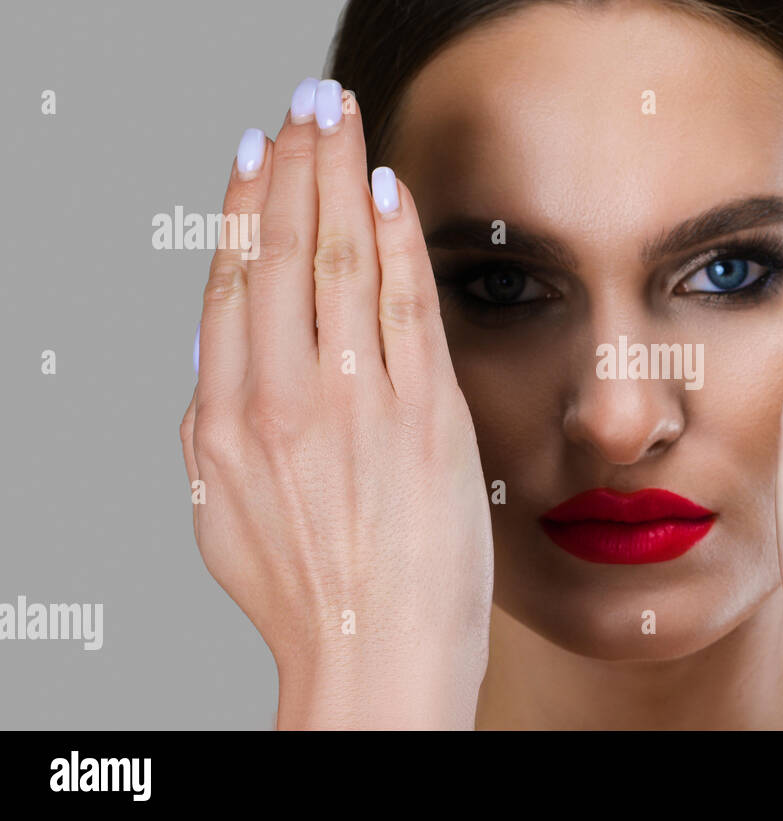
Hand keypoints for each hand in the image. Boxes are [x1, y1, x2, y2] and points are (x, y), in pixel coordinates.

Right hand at [179, 80, 492, 728]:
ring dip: (341, 176)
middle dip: (293, 164)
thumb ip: (214, 423)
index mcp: (225, 421)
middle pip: (284, 251)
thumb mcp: (220, 510)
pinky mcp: (427, 415)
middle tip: (304, 105)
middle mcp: (284, 401)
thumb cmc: (304, 594)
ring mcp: (358, 403)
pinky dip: (397, 239)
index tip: (252, 152)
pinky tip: (391, 191)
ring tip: (341, 121)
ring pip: (342, 259)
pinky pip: (408, 303)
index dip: (243, 206)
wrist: (373, 654)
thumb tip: (220, 350)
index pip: (232, 282)